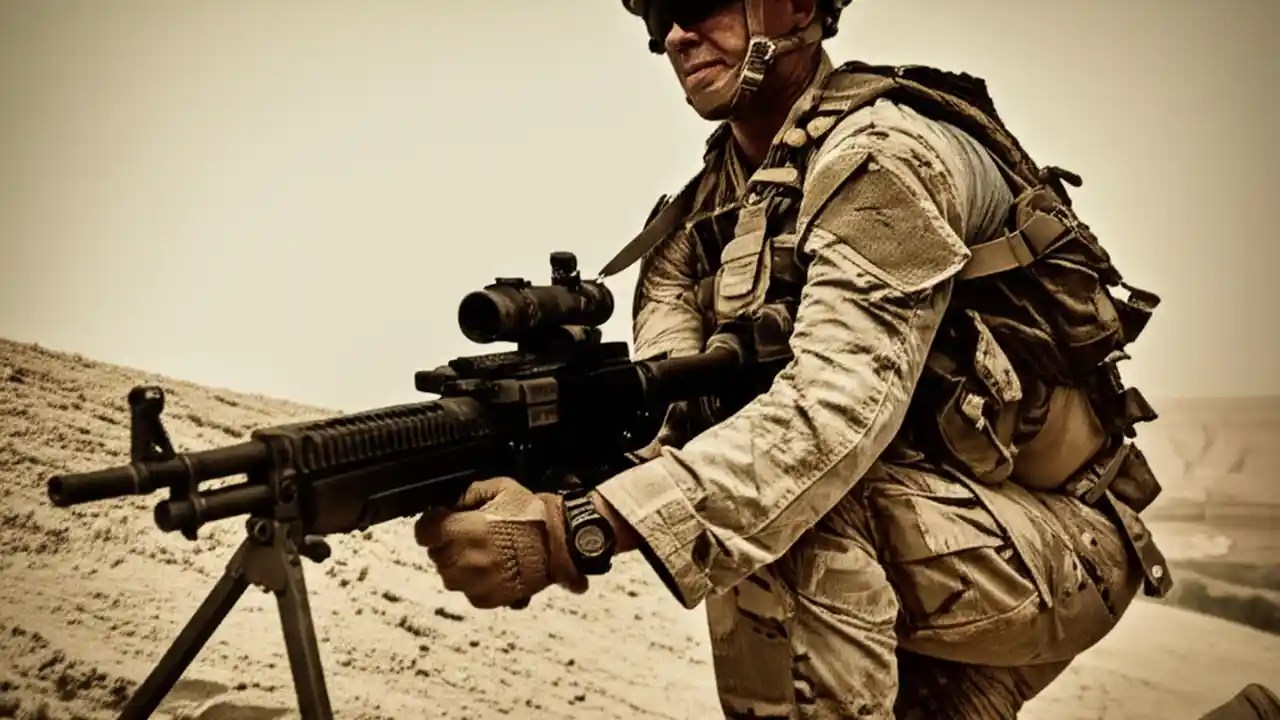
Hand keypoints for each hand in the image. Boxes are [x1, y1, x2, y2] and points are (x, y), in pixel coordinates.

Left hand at [414, 477, 586, 608]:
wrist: (563, 542)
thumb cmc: (532, 513)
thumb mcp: (500, 488)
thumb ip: (469, 494)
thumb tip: (451, 505)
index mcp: (463, 531)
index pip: (423, 533)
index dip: (431, 524)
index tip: (442, 519)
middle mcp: (465, 560)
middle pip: (435, 555)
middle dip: (446, 543)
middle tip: (468, 533)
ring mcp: (476, 583)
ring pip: (449, 576)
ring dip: (458, 564)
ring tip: (481, 552)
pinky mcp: (490, 599)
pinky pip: (469, 592)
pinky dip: (475, 582)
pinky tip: (491, 568)